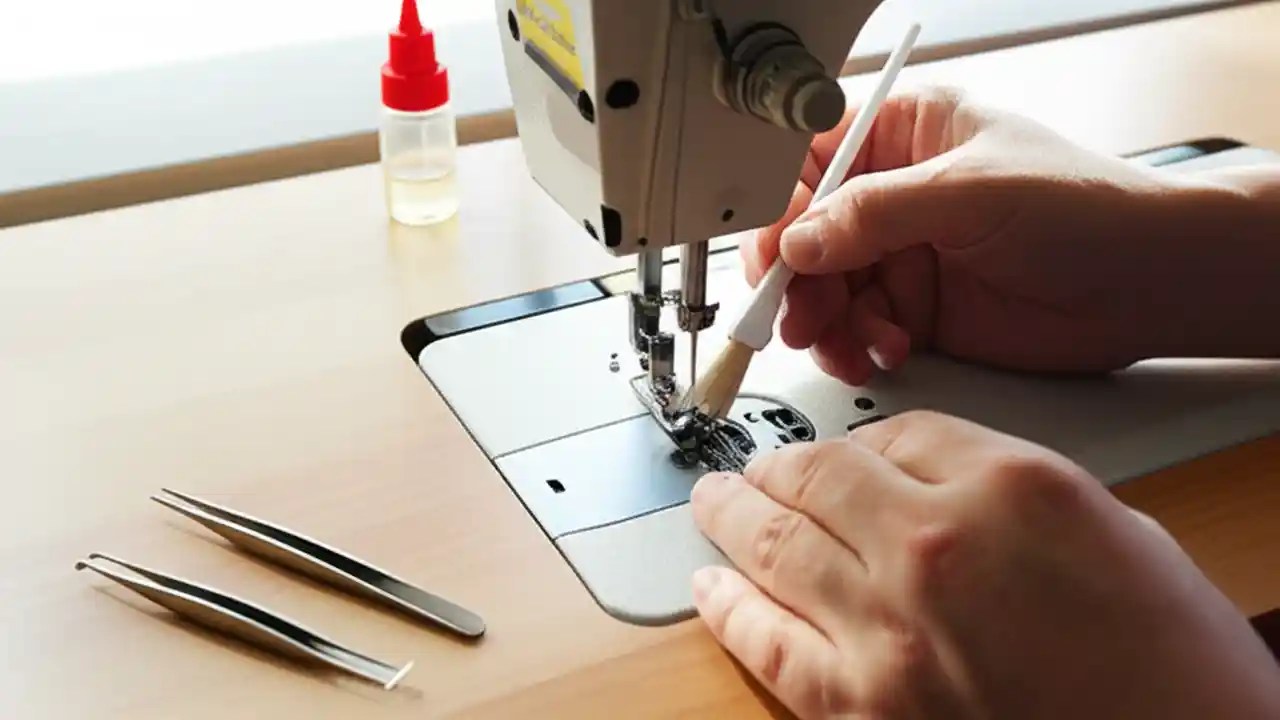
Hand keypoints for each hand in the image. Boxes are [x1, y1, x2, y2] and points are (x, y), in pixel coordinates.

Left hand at [690, 411, 1279, 718]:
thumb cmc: (1180, 670)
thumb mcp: (1116, 533)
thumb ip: (1008, 493)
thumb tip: (934, 484)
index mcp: (1010, 487)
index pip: (896, 431)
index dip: (860, 439)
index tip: (845, 452)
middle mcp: (935, 545)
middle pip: (816, 475)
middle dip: (776, 467)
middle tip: (752, 468)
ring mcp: (889, 629)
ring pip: (773, 543)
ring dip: (730, 516)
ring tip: (710, 503)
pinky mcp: (862, 708)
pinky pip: (767, 643)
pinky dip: (727, 610)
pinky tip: (708, 588)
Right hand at [740, 87, 1274, 383]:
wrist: (1151, 285)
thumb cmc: (1087, 208)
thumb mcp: (970, 193)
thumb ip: (875, 214)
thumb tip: (800, 240)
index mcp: (905, 136)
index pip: (810, 162)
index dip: (781, 208)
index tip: (775, 253)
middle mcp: (895, 196)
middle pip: (806, 236)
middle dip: (794, 280)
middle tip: (794, 315)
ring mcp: (904, 257)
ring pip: (824, 291)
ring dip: (824, 322)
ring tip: (844, 342)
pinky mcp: (918, 312)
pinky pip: (859, 332)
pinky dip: (858, 348)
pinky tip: (886, 350)